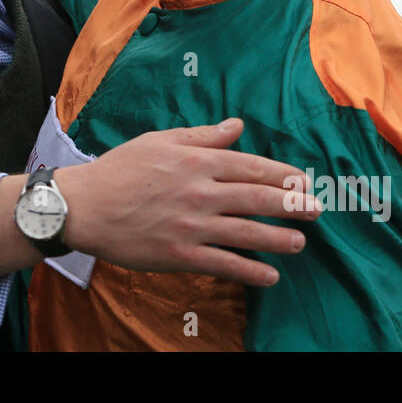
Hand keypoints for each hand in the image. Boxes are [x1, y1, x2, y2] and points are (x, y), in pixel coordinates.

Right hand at [56, 118, 321, 286]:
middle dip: (293, 205)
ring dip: (279, 239)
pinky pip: (224, 264)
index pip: (251, 166)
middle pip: (258, 198)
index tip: (304, 181)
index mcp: (196, 162)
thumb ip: (203, 136)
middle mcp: (200, 192)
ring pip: (247, 233)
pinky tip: (270, 276)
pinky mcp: (180, 254)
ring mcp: (191, 226)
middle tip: (317, 211)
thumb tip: (237, 125)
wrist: (84, 206)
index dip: (284, 175)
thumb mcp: (160, 141)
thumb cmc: (120, 169)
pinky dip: (250, 271)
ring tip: (300, 243)